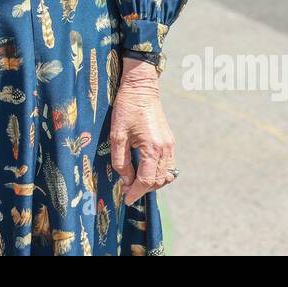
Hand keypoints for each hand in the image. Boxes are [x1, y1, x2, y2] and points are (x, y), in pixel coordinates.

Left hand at [110, 58, 175, 204]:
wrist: (141, 88)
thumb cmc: (126, 108)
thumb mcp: (117, 135)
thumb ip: (121, 160)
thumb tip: (125, 180)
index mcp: (152, 148)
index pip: (147, 180)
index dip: (136, 192)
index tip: (126, 198)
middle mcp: (165, 148)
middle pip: (159, 181)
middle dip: (144, 189)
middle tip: (127, 189)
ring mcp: (170, 145)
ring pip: (167, 175)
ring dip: (153, 182)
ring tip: (136, 181)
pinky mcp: (170, 141)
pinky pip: (169, 165)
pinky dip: (159, 172)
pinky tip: (146, 170)